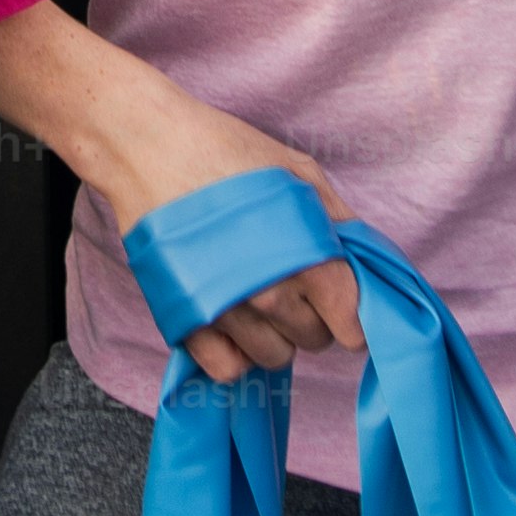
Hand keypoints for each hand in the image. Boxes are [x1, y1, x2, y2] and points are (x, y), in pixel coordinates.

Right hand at [81, 83, 364, 384]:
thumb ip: (340, 222)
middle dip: (314, 315)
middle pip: (317, 340)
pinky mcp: (186, 323)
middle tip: (293, 280)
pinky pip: (228, 369)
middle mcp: (271, 295)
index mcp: (308, 259)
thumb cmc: (226, 151)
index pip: (353, 323)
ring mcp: (226, 314)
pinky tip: (233, 323)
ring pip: (276, 358)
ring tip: (258, 295)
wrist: (147, 146)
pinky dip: (237, 353)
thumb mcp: (298, 172)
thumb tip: (368, 264)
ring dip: (276, 334)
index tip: (340, 299)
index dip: (353, 312)